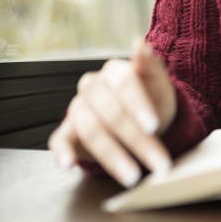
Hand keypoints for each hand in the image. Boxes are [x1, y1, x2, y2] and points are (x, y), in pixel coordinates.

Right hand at [49, 40, 177, 186]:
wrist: (146, 120)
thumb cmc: (155, 101)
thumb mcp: (161, 85)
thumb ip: (151, 67)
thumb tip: (139, 43)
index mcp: (116, 72)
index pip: (125, 85)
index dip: (139, 106)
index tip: (154, 126)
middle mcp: (92, 87)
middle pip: (111, 113)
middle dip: (137, 141)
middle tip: (158, 164)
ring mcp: (78, 109)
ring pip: (91, 131)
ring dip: (112, 156)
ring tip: (133, 177)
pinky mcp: (68, 131)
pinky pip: (59, 141)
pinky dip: (61, 153)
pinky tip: (67, 165)